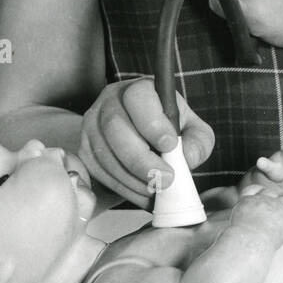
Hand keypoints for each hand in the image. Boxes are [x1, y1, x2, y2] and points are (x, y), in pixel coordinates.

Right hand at [78, 78, 213, 206]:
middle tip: (166, 179)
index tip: (170, 146)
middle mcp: (110, 102)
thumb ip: (197, 141)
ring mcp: (92, 126)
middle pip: (115, 128)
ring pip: (105, 153)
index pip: (138, 97)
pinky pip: (98, 171)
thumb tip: (186, 156)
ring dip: (133, 178)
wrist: (143, 143)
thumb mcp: (192, 131)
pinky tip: (142, 194)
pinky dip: (122, 187)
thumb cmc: (170, 132)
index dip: (152, 123)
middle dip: (142, 159)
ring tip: (156, 191)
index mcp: (139, 89)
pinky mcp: (84, 150)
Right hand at [228, 191, 282, 248]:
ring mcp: (280, 211)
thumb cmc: (239, 231)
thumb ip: (245, 202)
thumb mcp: (237, 211)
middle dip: (277, 201)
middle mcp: (268, 201)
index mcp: (253, 197)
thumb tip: (248, 201)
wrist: (249, 242)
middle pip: (275, 196)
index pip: (259, 191)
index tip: (263, 198)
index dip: (262, 194)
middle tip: (278, 208)